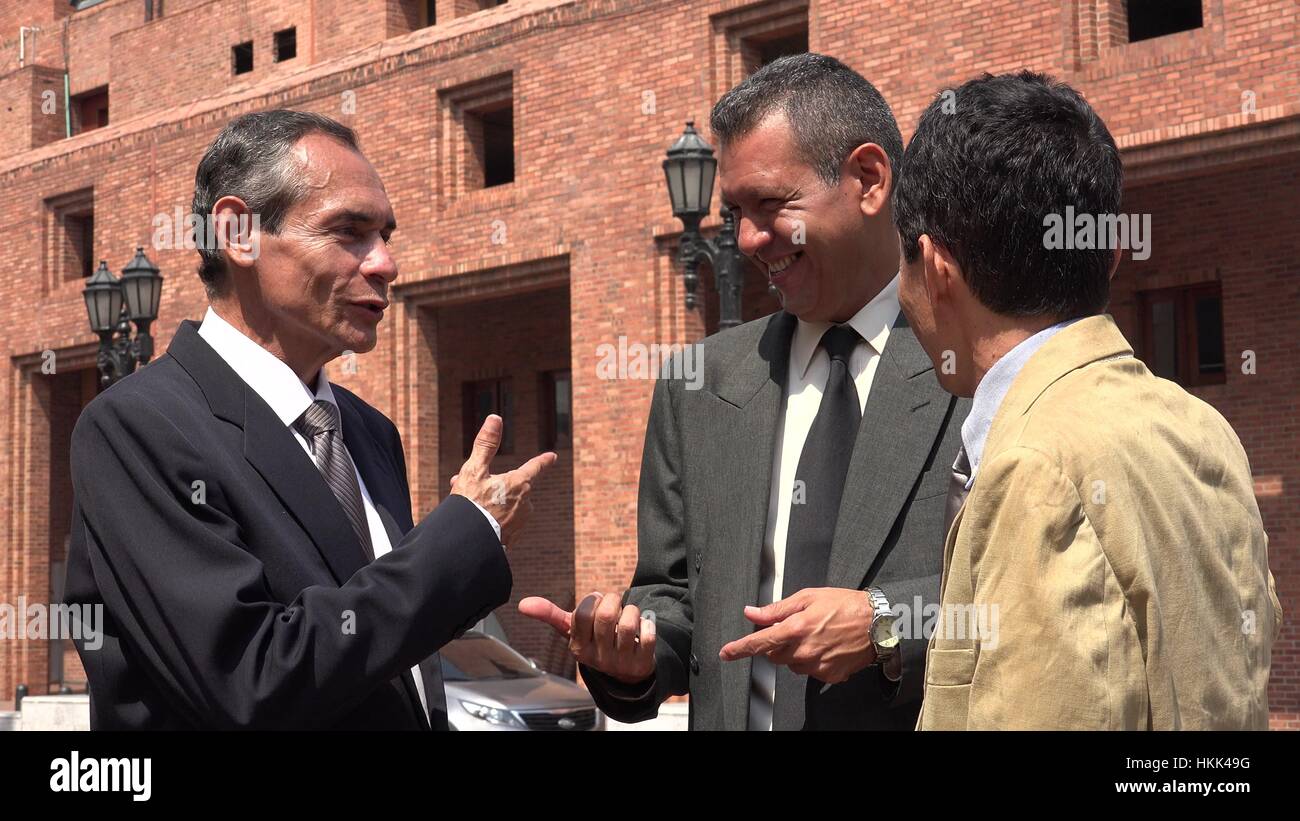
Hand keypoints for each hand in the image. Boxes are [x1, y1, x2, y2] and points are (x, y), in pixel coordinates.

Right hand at [450, 414, 556, 546]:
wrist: (469, 544)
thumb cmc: (471, 505)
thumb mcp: (475, 470)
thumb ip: (486, 444)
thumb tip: (495, 418)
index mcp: (519, 484)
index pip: (535, 467)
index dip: (543, 461)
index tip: (553, 457)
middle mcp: (525, 503)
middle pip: (510, 488)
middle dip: (490, 486)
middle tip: (464, 488)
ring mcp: (521, 523)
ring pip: (504, 506)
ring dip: (488, 503)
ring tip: (467, 509)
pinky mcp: (513, 539)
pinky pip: (502, 523)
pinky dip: (490, 519)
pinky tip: (474, 524)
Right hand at [518, 592, 655, 685]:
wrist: (625, 671)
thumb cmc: (595, 641)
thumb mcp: (573, 630)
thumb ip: (550, 615)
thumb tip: (522, 604)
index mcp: (578, 647)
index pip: (582, 613)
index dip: (593, 599)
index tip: (597, 601)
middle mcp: (598, 658)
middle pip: (606, 615)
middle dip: (613, 600)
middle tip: (615, 604)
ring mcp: (620, 662)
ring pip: (629, 623)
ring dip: (632, 610)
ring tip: (630, 614)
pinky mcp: (642, 663)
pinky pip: (649, 635)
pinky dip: (648, 623)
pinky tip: (643, 626)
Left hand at [717, 588, 875, 683]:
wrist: (878, 623)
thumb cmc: (845, 605)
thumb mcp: (808, 598)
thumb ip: (777, 609)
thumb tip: (752, 612)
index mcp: (795, 629)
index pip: (759, 643)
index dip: (740, 648)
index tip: (726, 653)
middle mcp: (803, 651)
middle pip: (775, 655)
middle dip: (778, 643)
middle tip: (796, 628)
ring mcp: (816, 666)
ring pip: (793, 664)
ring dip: (796, 652)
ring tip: (818, 635)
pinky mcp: (829, 675)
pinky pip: (811, 670)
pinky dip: (814, 660)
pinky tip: (828, 646)